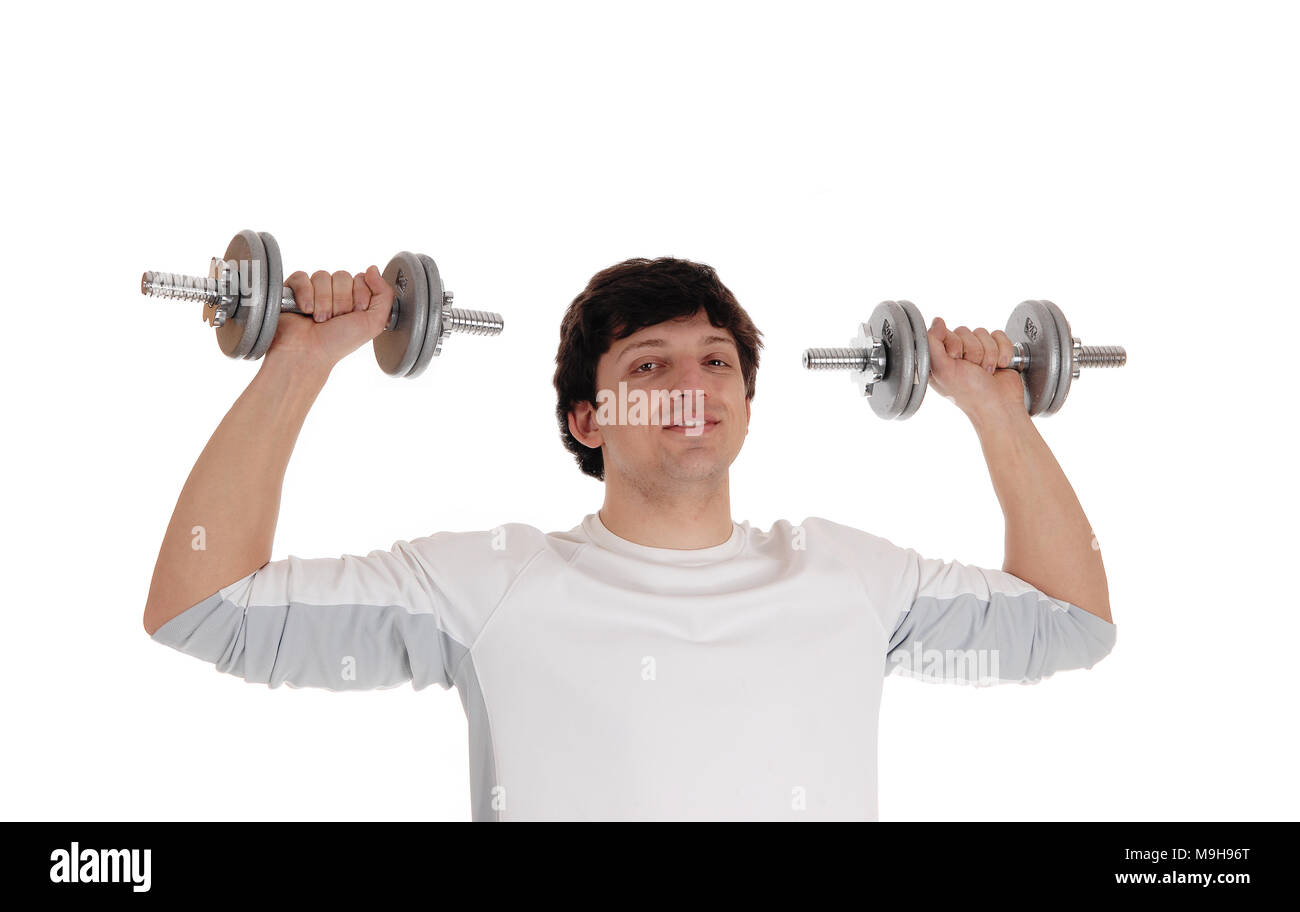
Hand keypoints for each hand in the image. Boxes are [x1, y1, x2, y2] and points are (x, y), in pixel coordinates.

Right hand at [267, 267, 394, 371]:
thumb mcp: (374, 323)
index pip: (361, 278)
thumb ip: (385, 295)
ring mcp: (314, 291)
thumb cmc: (338, 343)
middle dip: (341, 301)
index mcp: (355, 300)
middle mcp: (335, 294)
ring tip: (319, 319)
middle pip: (343, 276)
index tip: (354, 314)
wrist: (308, 353)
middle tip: (335, 319)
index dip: (359, 296)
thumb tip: (373, 269)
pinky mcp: (294, 289)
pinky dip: (305, 294)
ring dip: (323, 301)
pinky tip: (305, 310)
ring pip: (322, 276)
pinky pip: (302, 277)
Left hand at [926, 317, 1026, 420]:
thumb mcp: (943, 370)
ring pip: (982, 333)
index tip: (957, 360)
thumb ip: (933, 344)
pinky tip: (1000, 366)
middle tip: (974, 370)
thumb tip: (936, 321)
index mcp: (939, 359)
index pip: (943, 332)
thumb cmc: (971, 393)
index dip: (954, 344)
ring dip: (988, 353)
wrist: (1000, 405)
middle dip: (973, 352)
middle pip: (964, 331)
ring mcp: (977, 351)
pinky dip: (1002, 351)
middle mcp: (957, 354)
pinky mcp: (995, 350)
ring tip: (987, 371)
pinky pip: (999, 335)